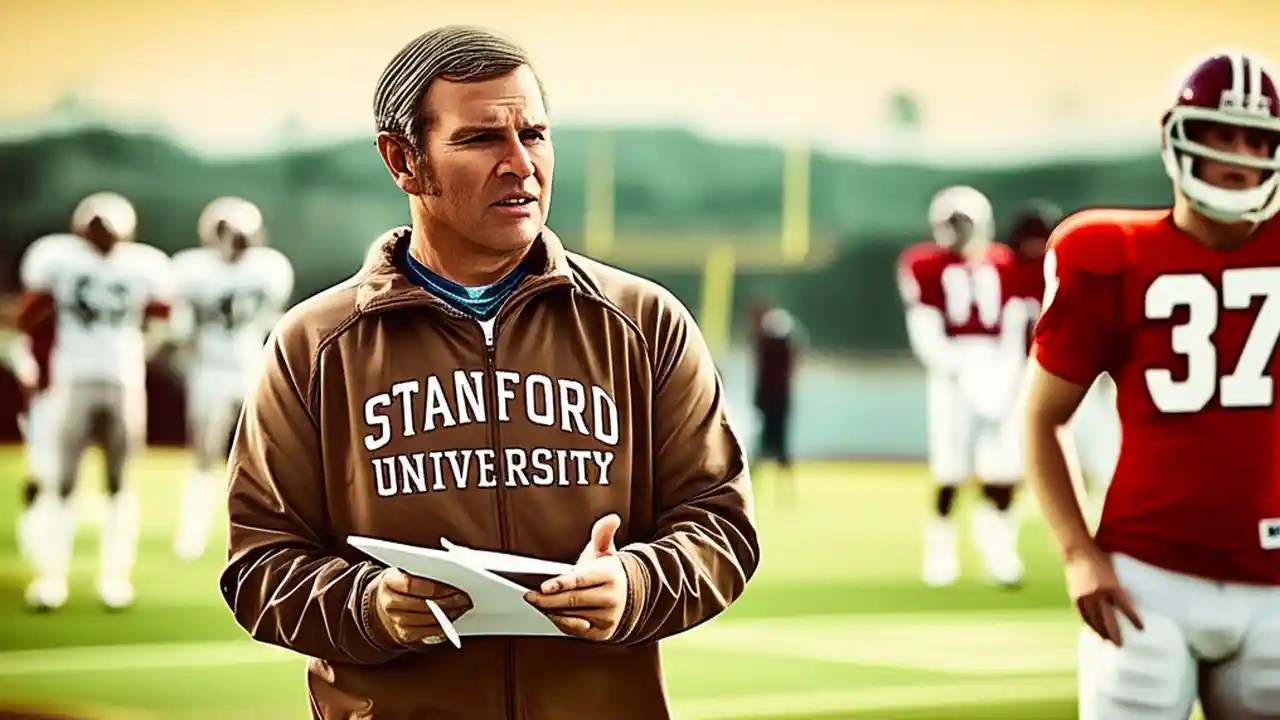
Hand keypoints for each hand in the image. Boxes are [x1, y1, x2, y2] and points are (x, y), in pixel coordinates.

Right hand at [371, 567, 471, 646]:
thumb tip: (452, 569)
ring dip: (448, 614)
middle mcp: (389, 603)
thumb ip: (424, 569)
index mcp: (389, 581)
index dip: (435, 588)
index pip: (411, 585)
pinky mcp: (404, 635)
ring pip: (427, 619)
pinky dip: (443, 626)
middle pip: (422, 604)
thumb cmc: (403, 582)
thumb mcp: (407, 569)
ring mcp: (395, 621)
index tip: (454, 587)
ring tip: (461, 607)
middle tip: (464, 598)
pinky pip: (428, 632)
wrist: (384, 603)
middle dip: (447, 602)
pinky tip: (452, 618)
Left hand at [525, 513, 628, 640]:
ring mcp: (608, 617)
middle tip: (529, 596)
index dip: (561, 584)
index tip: (543, 587)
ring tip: (538, 603)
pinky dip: (562, 623)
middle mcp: (611, 597)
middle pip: (572, 600)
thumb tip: (612, 518)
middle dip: (547, 600)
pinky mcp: (603, 632)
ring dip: (552, 611)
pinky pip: (577, 630)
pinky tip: (552, 614)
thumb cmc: (606, 572)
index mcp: (610, 575)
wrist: (626, 595)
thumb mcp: (604, 550)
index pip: (581, 580)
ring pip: (572, 616)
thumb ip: (602, 533)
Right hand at [1066, 545, 1142, 646]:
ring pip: (1094, 620)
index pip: (1125, 607)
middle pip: (1107, 619)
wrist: (1078, 551)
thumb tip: (1125, 602)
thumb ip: (1117, 588)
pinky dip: (1088, 623)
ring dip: (1100, 632)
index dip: (1133, 619)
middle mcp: (1099, 594)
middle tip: (1119, 645)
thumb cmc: (1100, 558)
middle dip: (1114, 633)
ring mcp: (1086, 596)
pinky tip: (1092, 630)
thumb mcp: (1113, 572)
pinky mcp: (1075, 596)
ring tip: (1106, 641)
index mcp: (1112, 586)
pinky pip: (1083, 614)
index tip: (1141, 629)